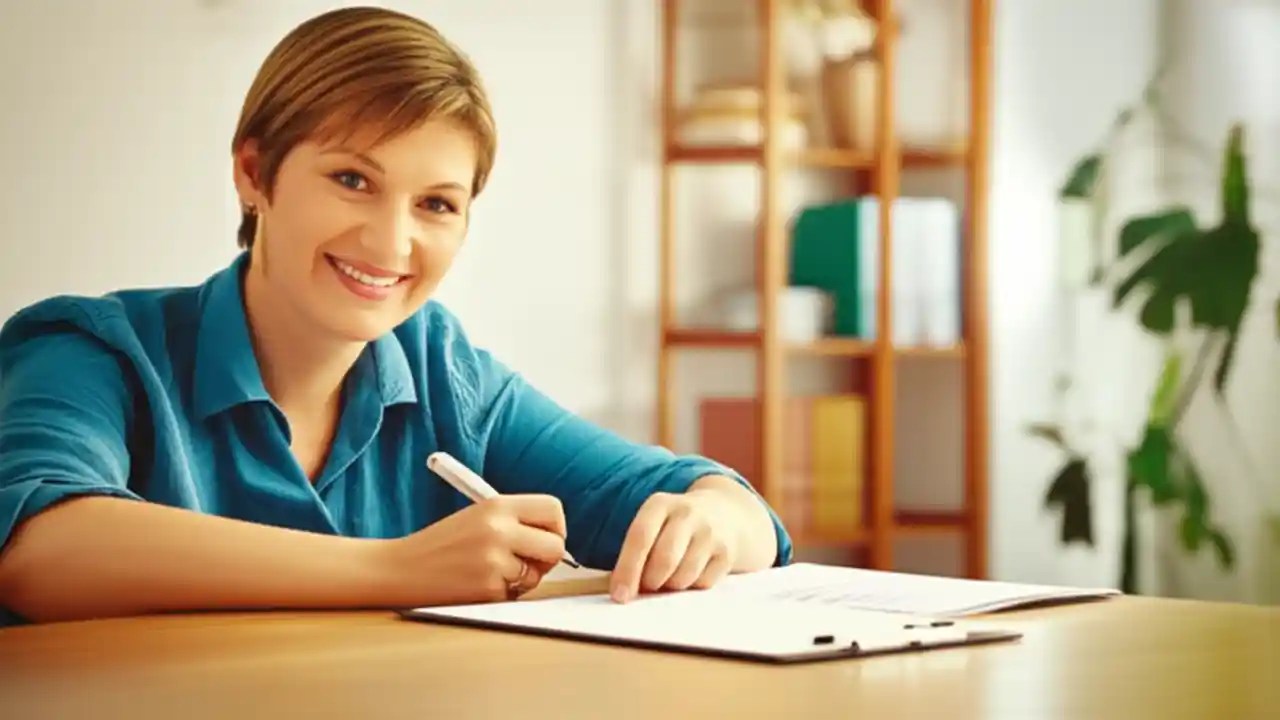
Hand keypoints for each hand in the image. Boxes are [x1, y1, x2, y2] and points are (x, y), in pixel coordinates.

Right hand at [377, 495, 566, 605]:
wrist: (400, 569)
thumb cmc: (441, 544)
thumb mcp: (478, 517)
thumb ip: (515, 522)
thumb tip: (555, 540)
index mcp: (497, 505)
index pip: (552, 509)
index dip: (556, 527)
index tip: (547, 538)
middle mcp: (499, 529)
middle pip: (555, 546)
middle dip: (548, 559)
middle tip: (530, 563)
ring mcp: (494, 560)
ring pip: (536, 575)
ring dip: (522, 580)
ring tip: (491, 572)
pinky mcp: (488, 588)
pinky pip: (515, 594)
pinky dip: (502, 593)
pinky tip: (477, 585)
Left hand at [609, 490, 737, 602]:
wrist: (724, 513)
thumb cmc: (673, 527)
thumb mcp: (653, 523)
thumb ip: (636, 550)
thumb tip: (622, 591)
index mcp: (660, 504)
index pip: (640, 537)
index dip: (628, 569)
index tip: (619, 595)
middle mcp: (687, 513)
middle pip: (664, 560)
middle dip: (651, 582)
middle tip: (648, 585)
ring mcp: (711, 532)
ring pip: (683, 577)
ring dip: (671, 586)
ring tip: (669, 576)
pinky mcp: (727, 553)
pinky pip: (702, 584)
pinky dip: (691, 586)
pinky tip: (691, 572)